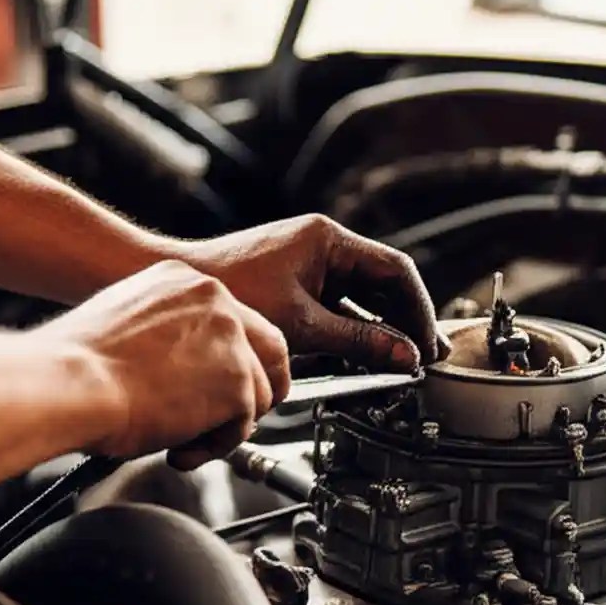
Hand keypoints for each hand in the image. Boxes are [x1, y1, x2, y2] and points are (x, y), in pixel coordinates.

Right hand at [39, 260, 289, 469]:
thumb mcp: (125, 324)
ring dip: (225, 426)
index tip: (225, 381)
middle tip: (238, 418)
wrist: (67, 384)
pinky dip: (213, 446)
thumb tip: (184, 367)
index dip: (236, 357)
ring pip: (256, 394)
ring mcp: (231, 341)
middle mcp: (215, 301)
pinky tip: (175, 449)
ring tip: (181, 441)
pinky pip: (241, 427)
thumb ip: (166, 336)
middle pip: (269, 348)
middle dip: (258, 388)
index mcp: (183, 280)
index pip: (236, 318)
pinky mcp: (236, 384)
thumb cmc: (75, 364)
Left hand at [180, 214, 444, 371]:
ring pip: (359, 303)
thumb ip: (356, 342)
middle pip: (381, 286)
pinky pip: (334, 312)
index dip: (418, 309)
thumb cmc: (229, 292)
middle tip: (425, 358)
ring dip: (379, 333)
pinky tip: (363, 360)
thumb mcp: (301, 324)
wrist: (178, 288)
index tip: (427, 342)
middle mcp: (322, 248)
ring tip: (400, 364)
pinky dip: (350, 336)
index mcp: (328, 240)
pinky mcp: (292, 290)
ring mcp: (307, 268)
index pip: (395, 271)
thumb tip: (403, 357)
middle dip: (404, 323)